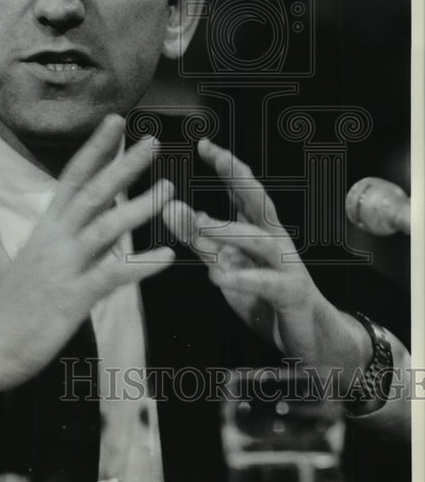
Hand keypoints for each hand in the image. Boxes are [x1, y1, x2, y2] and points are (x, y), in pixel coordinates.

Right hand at [0, 114, 174, 418]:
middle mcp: (56, 239)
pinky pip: (112, 276)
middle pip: (92, 192)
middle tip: (152, 140)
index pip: (73, 176)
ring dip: (138, 207)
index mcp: (48, 227)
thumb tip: (92, 217)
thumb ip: (67, 235)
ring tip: (168, 189)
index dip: (95, 148)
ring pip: (104, 228)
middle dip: (122, 164)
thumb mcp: (39, 257)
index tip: (115, 120)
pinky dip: (140, 265)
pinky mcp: (73, 297)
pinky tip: (166, 257)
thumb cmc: (17, 303)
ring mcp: (64, 267)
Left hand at [162, 138, 369, 376]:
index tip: (205, 143)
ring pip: (259, 240)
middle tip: (216, 154)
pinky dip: (244, 278)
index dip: (227, 165)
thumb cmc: (265, 296)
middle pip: (259, 200)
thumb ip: (199, 241)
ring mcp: (286, 265)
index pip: (243, 190)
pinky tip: (219, 276)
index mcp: (259, 229)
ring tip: (200, 220)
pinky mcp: (291, 293)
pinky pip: (267, 283)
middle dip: (238, 175)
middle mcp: (274, 240)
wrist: (310, 338)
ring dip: (229, 228)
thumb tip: (171, 208)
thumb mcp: (226, 265)